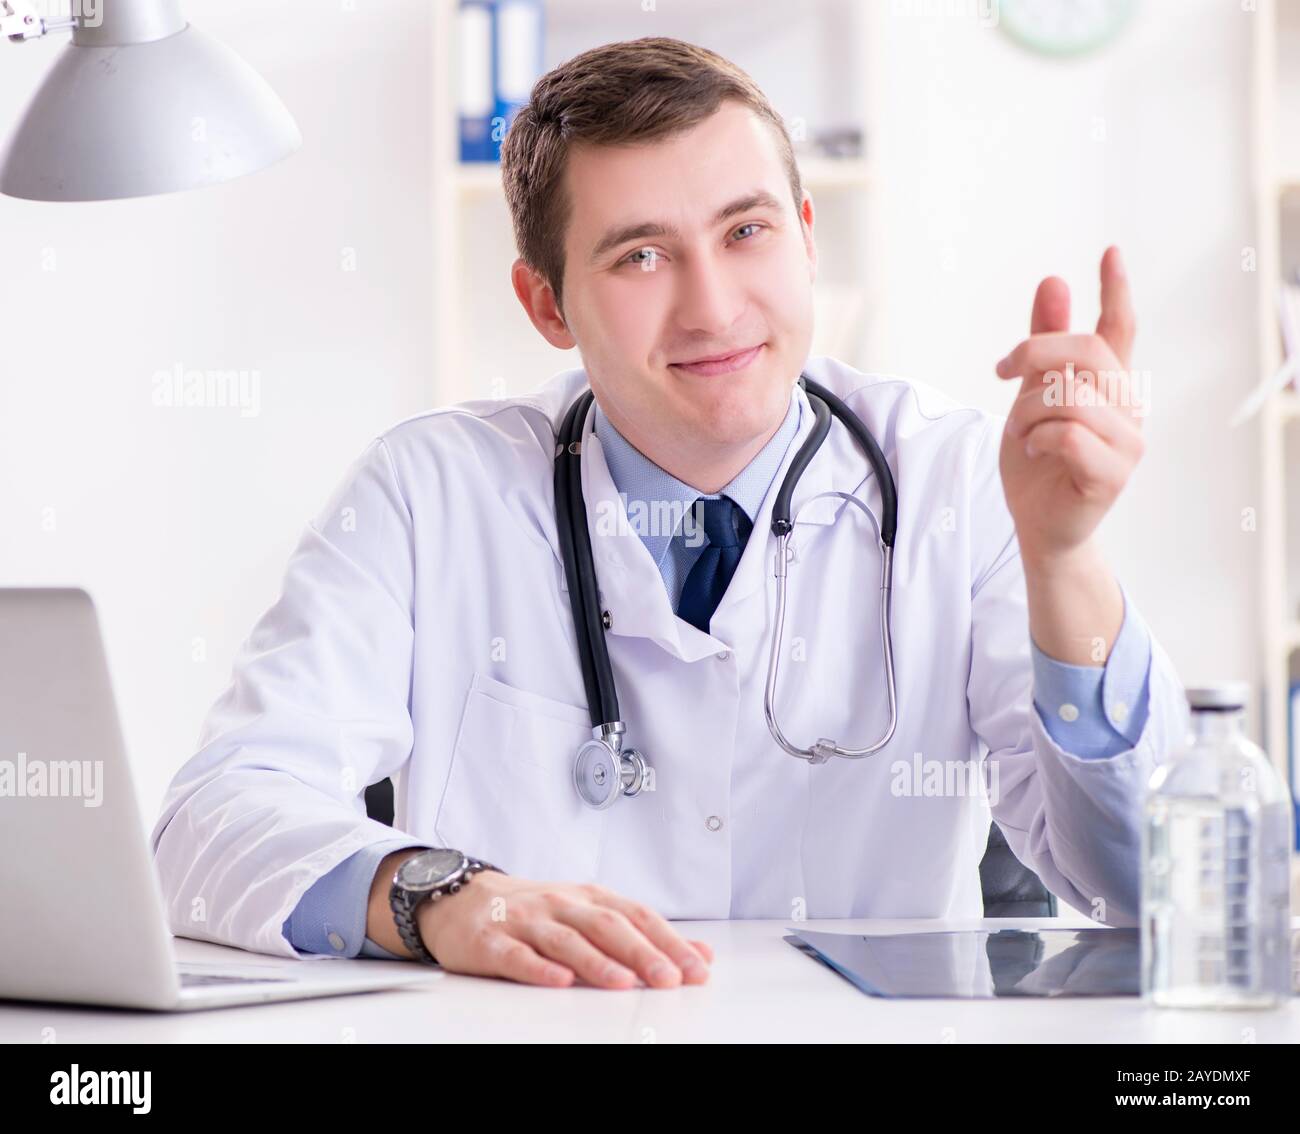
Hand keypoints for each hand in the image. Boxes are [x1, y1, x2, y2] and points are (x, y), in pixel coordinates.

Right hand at [417, 870, 713, 988]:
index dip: (668, 940)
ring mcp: (526, 921)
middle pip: (607, 925)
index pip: (636, 915)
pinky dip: (539, 968)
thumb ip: (641, 934)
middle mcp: (561, 904)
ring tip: (624, 983)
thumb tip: (699, 953)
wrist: (461, 898)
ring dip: (597, 961)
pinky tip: (559, 980)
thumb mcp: (588, 913)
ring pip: (566, 939)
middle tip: (670, 978)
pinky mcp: (491, 941)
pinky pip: (517, 955)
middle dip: (642, 952)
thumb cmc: (535, 911)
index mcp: (588, 898)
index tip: (696, 967)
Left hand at [993, 245, 1145, 564]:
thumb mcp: (1030, 397)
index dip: (1115, 289)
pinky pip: (1069, 435)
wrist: (1038, 525)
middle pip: (1087, 350)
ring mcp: (1127, 440)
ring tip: (1024, 437)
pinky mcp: (1114, 472)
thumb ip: (1042, 346)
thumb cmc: (1037, 463)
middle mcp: (1127, 406)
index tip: (1108, 252)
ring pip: (1069, 396)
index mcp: (1109, 385)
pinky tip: (1035, 454)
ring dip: (1029, 414)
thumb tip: (1054, 280)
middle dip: (1035, 352)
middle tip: (1002, 369)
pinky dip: (1039, 441)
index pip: (1119, 328)